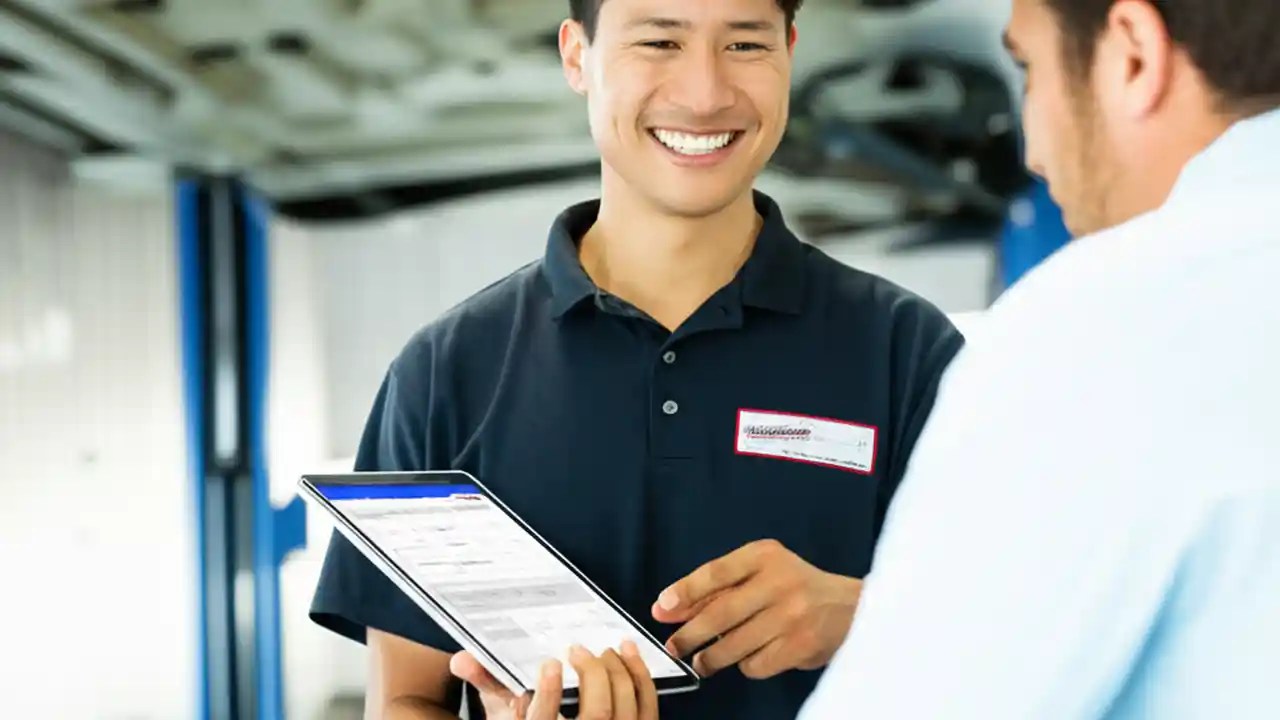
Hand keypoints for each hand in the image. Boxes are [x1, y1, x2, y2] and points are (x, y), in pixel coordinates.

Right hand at [451, 642, 658, 719]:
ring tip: (607, 649)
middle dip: (593, 676)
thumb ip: (486, 683)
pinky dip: (641, 679)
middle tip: (578, 650)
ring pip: (625, 711)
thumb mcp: (501, 714)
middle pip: (596, 715)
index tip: (550, 663)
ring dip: (620, 672)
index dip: (550, 695)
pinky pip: (647, 710)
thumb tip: (462, 658)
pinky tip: (629, 654)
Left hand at [652, 539, 861, 679]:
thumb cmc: (795, 586)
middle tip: (674, 646)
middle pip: (719, 613)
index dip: (685, 591)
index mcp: (765, 555)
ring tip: (703, 660)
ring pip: (733, 645)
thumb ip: (716, 587)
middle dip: (689, 634)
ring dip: (711, 657)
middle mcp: (779, 582)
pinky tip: (748, 658)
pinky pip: (754, 664)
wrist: (850, 608)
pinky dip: (745, 666)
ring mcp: (791, 616)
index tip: (662, 607)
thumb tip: (667, 608)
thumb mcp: (759, 571)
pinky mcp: (800, 646)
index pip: (716, 572)